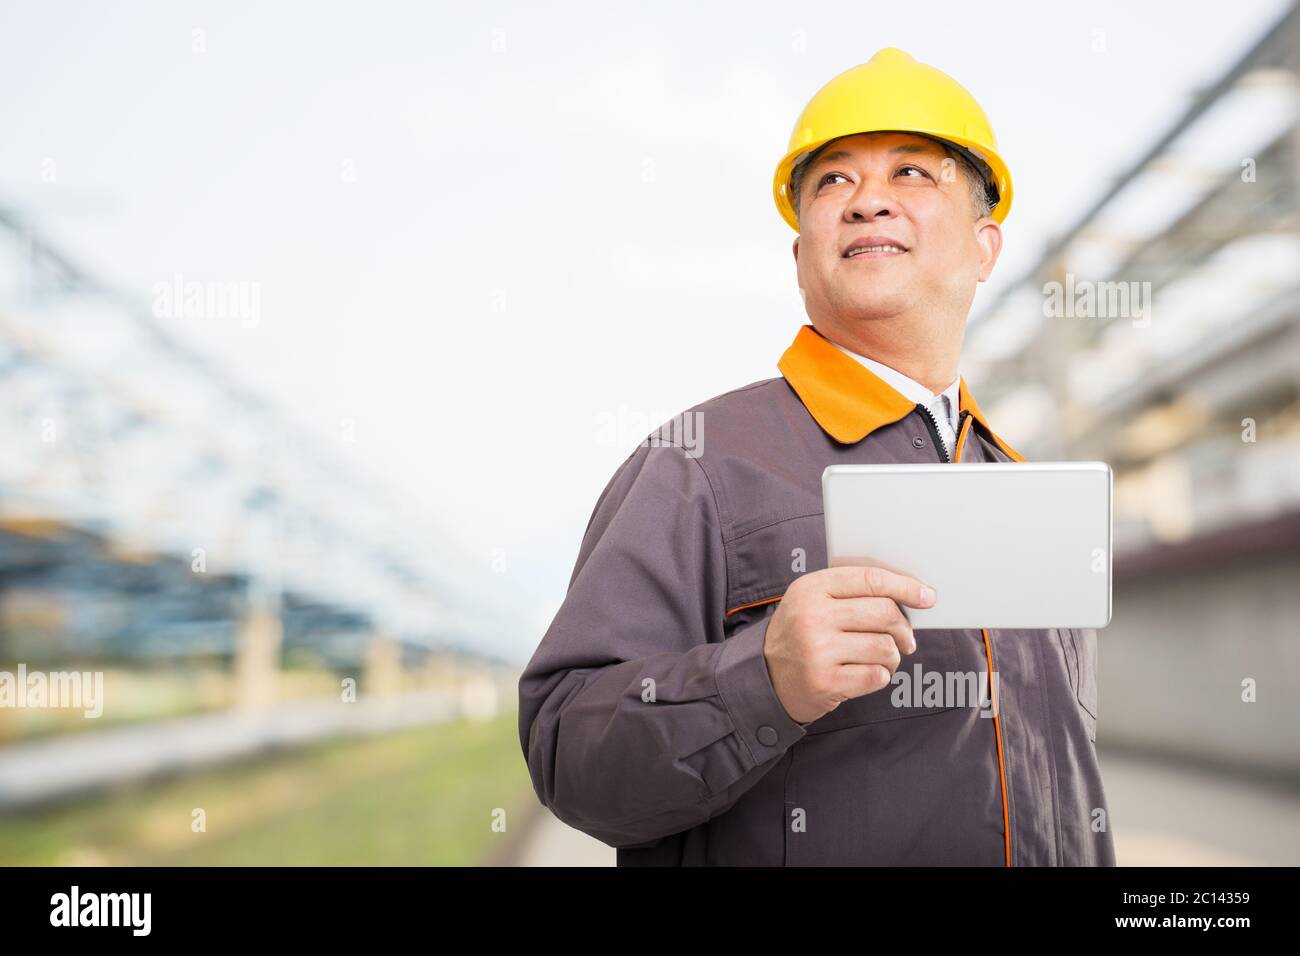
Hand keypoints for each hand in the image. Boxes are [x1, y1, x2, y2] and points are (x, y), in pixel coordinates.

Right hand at [763, 566, 936, 724]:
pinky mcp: (825, 682)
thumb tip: (911, 594)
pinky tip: (866, 674)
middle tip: (906, 639)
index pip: (870, 580)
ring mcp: (818, 650)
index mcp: (811, 588)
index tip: (927, 598)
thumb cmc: (801, 635)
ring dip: (892, 656)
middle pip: (884, 613)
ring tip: (881, 659)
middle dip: (904, 628)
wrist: (765, 678)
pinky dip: (880, 676)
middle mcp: (812, 616)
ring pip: (885, 647)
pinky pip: (877, 675)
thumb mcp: (813, 601)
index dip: (905, 587)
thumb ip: (853, 592)